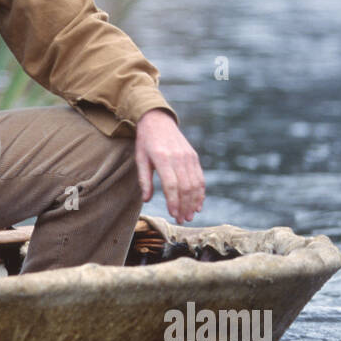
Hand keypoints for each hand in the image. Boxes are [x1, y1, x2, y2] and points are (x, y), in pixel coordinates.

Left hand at [135, 109, 204, 223]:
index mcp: (163, 158)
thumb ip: (144, 180)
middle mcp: (178, 157)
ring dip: (193, 202)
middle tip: (182, 220)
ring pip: (195, 184)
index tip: (173, 214)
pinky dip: (200, 192)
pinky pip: (200, 178)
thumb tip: (146, 200)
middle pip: (185, 187)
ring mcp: (188, 157)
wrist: (158, 120)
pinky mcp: (194, 157)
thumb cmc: (145, 141)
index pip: (171, 184)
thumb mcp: (140, 159)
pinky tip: (197, 204)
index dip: (173, 201)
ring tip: (189, 216)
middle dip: (185, 206)